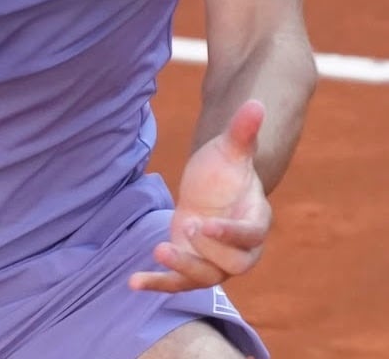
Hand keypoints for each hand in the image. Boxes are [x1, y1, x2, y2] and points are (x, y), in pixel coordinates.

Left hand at [130, 100, 270, 292]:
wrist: (212, 188)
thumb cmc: (227, 168)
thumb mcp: (231, 148)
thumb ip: (243, 132)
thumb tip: (256, 104)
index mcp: (256, 219)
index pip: (250, 234)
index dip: (230, 234)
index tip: (205, 224)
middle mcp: (241, 249)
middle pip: (233, 265)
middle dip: (208, 252)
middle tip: (184, 227)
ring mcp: (217, 261)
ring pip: (206, 277)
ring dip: (183, 269)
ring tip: (158, 249)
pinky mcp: (192, 267)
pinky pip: (178, 283)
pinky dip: (157, 283)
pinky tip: (133, 281)